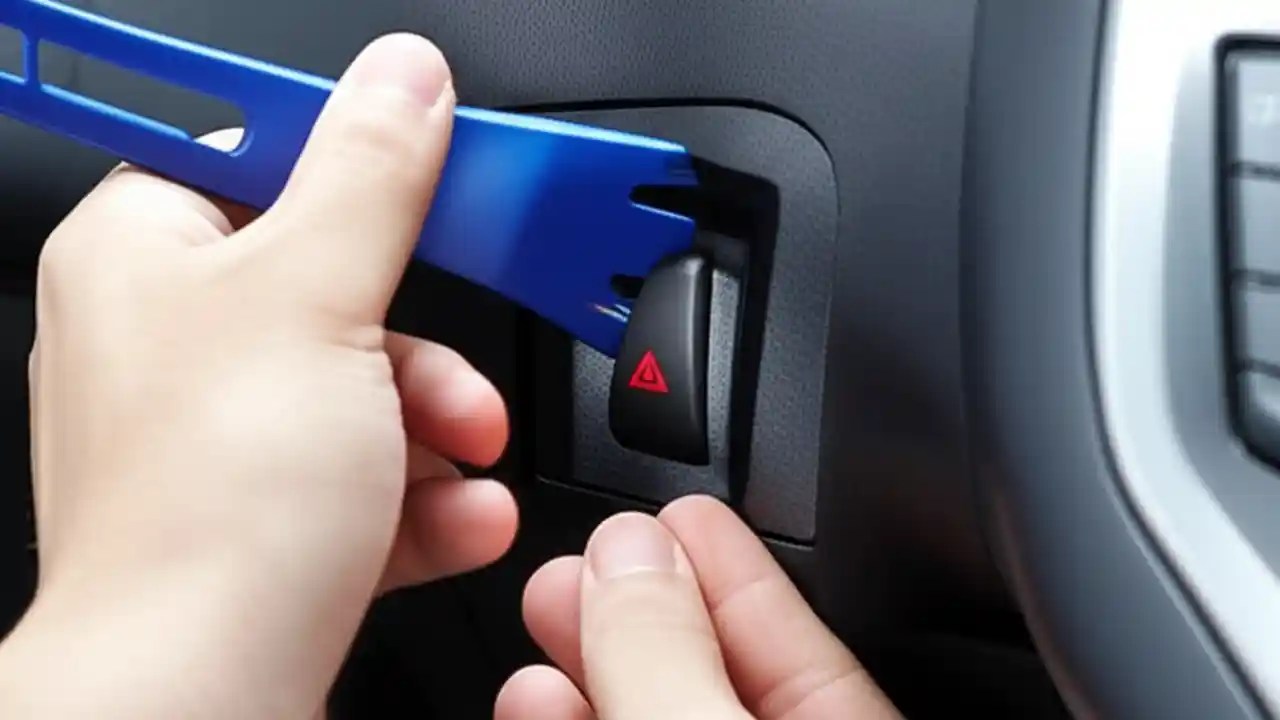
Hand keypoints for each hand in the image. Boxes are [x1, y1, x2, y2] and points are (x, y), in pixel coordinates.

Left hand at [0, 34, 516, 718]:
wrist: (199, 702)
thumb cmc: (210, 514)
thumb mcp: (318, 298)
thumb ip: (372, 173)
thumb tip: (404, 75)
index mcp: (144, 256)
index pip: (258, 155)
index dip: (356, 161)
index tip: (437, 175)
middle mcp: (170, 344)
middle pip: (334, 287)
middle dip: (423, 346)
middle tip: (461, 374)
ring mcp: (219, 440)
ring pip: (363, 392)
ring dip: (441, 429)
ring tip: (470, 462)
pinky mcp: (264, 520)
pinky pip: (366, 480)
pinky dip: (428, 498)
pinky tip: (464, 519)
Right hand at [494, 496, 901, 719]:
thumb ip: (667, 657)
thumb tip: (634, 556)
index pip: (816, 652)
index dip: (741, 574)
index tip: (679, 516)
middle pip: (723, 680)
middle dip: (647, 608)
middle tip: (591, 553)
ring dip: (595, 665)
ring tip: (549, 605)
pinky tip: (536, 699)